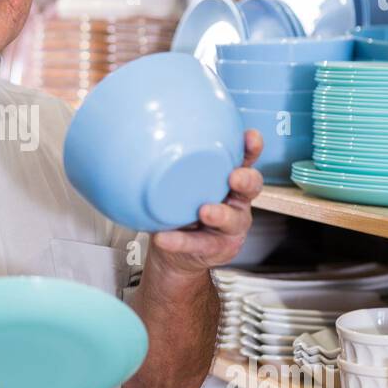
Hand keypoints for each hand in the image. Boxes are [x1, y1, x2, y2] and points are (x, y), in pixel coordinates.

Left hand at [149, 129, 263, 276]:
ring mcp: (231, 227)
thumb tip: (137, 140)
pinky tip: (164, 238)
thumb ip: (166, 165)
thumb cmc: (180, 209)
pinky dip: (180, 241)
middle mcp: (236, 201)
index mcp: (228, 178)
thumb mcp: (177, 184)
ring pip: (233, 220)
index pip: (246, 159)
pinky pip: (199, 244)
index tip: (249, 137)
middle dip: (246, 180)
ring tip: (205, 211)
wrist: (174, 251)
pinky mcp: (218, 248)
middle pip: (251, 187)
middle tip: (233, 177)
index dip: (251, 148)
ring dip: (220, 214)